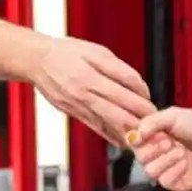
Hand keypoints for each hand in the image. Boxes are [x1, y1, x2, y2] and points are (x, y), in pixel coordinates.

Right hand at [28, 37, 156, 145]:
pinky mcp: (75, 114)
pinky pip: (97, 129)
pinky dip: (112, 136)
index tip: (153, 106)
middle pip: (117, 115)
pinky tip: (124, 140)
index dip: (141, 103)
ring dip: (128, 132)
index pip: (122, 94)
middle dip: (139, 122)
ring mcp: (78, 107)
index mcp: (89, 77)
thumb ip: (119, 69)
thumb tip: (138, 85)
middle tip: (154, 125)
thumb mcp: (95, 51)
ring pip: (108, 126)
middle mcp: (83, 95)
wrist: (37, 61)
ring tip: (145, 135)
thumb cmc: (66, 52)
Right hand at [132, 108, 191, 189]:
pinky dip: (175, 170)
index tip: (148, 134)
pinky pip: (166, 181)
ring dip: (166, 160)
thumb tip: (136, 134)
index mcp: (157, 136)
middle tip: (169, 141)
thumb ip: (150, 121)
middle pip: (140, 158)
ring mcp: (170, 168)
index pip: (135, 143)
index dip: (139, 140)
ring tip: (180, 151)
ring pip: (150, 172)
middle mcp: (161, 152)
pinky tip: (185, 162)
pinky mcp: (179, 182)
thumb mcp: (172, 115)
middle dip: (154, 149)